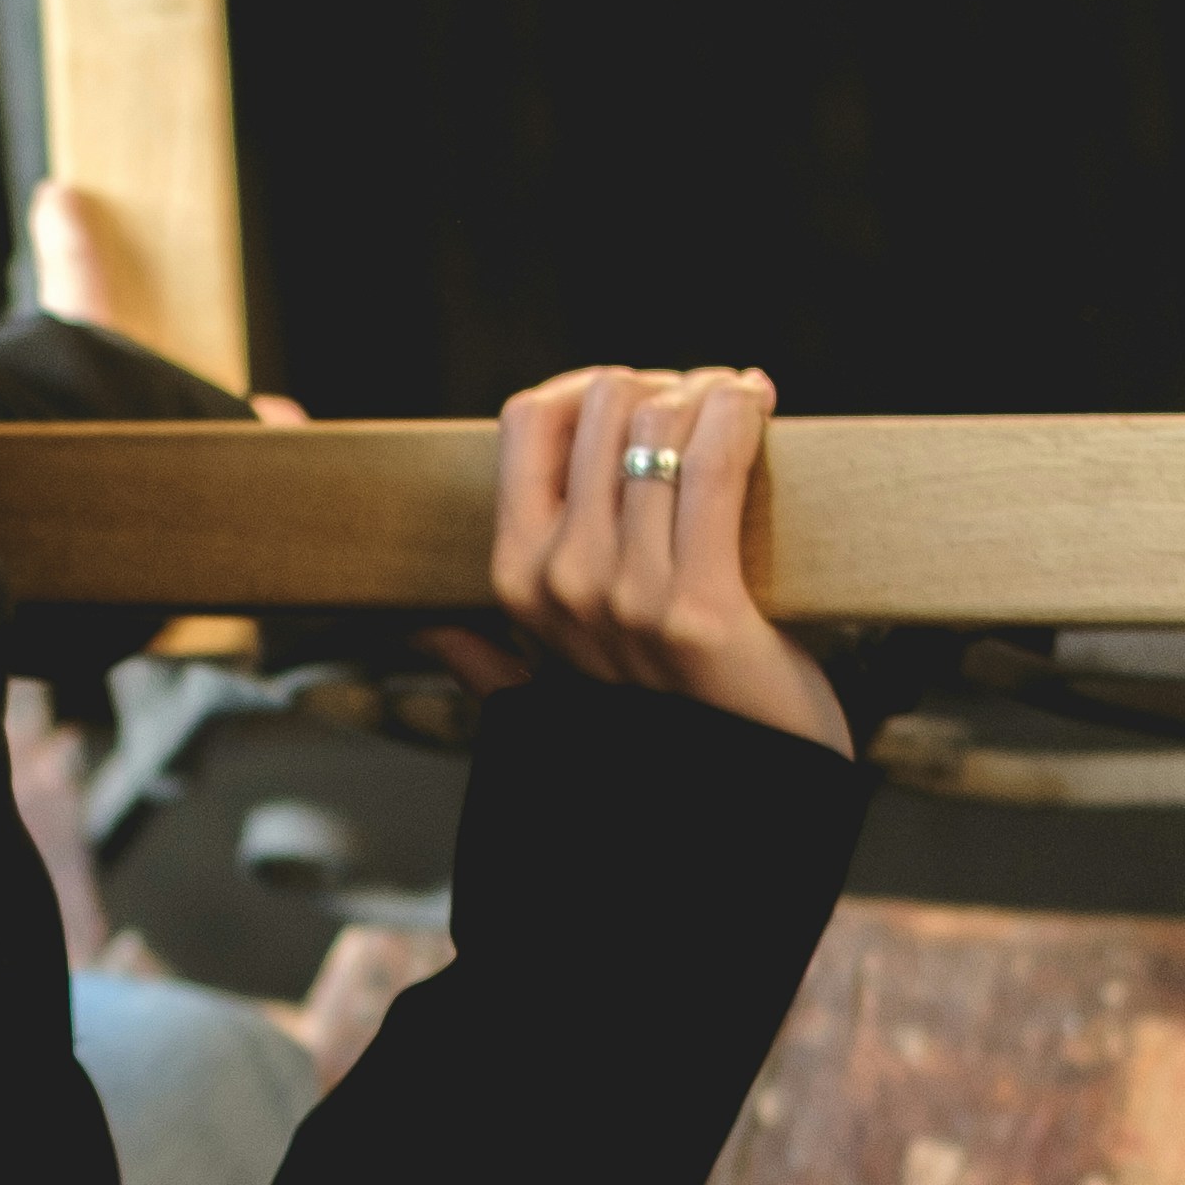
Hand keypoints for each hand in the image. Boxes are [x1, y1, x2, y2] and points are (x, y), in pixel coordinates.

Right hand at [428, 366, 851, 753]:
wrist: (741, 801)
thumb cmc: (666, 733)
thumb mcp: (556, 700)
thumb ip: (489, 664)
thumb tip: (425, 634)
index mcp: (516, 580)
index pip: (528, 420)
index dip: (589, 386)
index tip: (644, 396)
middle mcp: (558, 581)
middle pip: (599, 404)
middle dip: (662, 382)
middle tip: (708, 402)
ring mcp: (623, 596)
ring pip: (659, 423)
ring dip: (712, 394)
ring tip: (741, 406)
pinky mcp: (697, 608)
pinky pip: (712, 463)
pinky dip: (740, 414)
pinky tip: (759, 402)